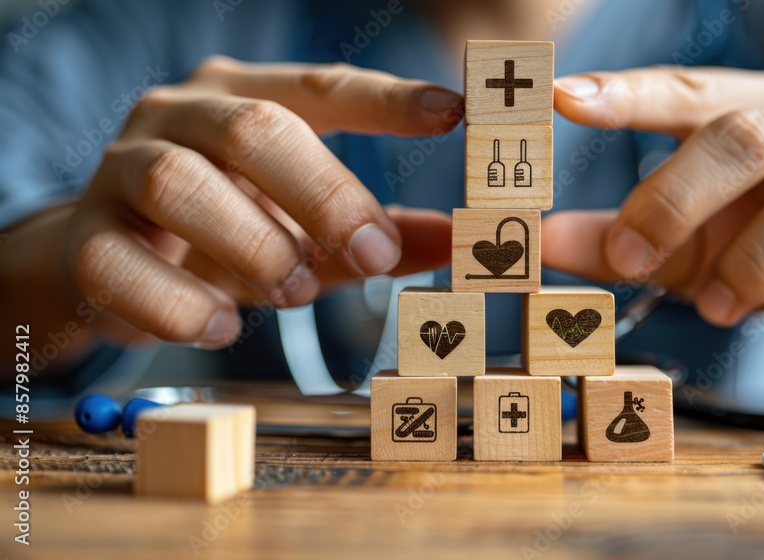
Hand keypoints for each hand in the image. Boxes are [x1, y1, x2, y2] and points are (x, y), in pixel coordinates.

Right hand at [62, 56, 459, 347]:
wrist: (113, 264)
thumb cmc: (227, 233)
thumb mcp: (308, 229)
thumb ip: (377, 232)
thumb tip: (455, 242)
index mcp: (245, 100)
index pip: (321, 88)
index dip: (387, 100)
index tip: (453, 114)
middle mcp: (181, 117)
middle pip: (254, 130)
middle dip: (324, 192)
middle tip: (373, 252)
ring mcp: (122, 171)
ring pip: (180, 183)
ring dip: (254, 242)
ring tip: (295, 291)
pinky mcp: (84, 239)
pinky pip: (119, 264)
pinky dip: (179, 304)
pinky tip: (222, 325)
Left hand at [544, 66, 763, 357]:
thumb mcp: (703, 239)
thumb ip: (629, 237)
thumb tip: (541, 243)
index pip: (693, 91)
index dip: (627, 93)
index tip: (562, 100)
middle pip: (750, 134)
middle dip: (679, 199)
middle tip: (632, 259)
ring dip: (758, 262)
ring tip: (721, 306)